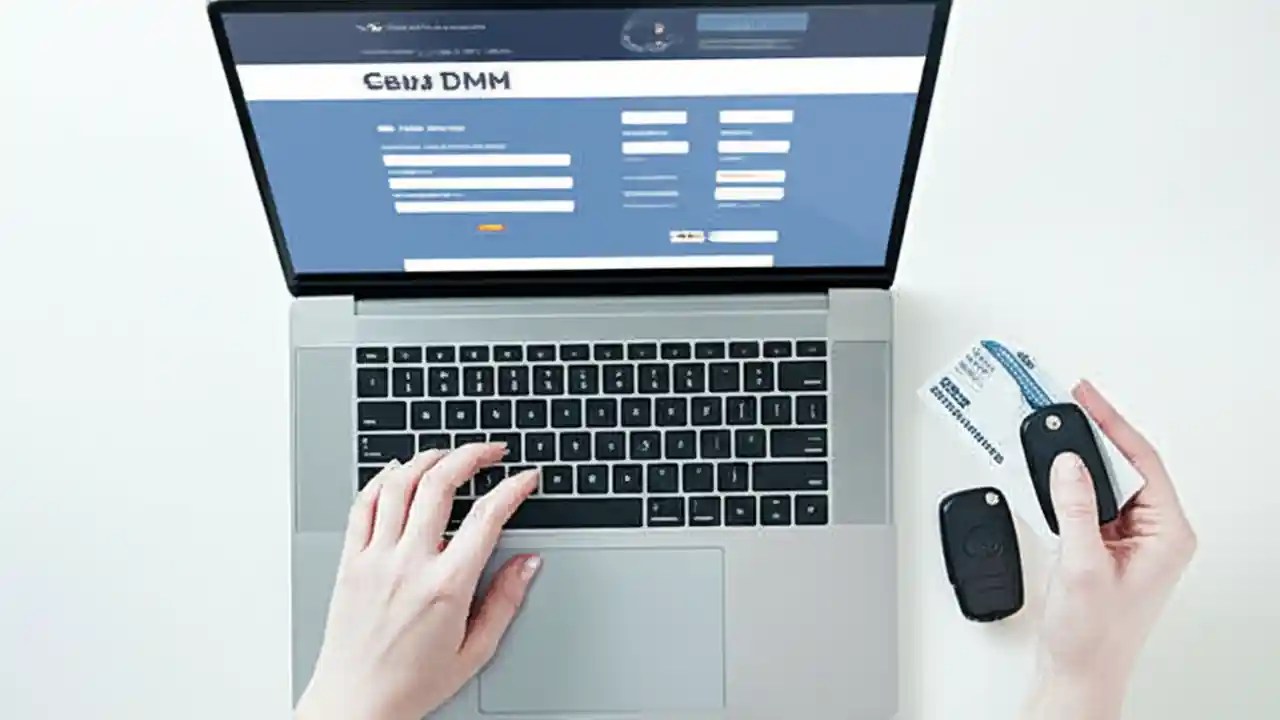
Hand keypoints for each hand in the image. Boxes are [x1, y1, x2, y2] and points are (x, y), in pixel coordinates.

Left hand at [295, 444, 541, 719]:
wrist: (355, 704)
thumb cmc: (411, 685)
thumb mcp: (475, 651)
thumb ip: (505, 601)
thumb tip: (528, 564)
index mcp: (447, 587)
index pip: (488, 517)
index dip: (514, 488)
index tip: (527, 477)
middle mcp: (409, 565)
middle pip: (441, 484)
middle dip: (473, 455)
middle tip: (491, 451)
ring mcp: (375, 559)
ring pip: (399, 484)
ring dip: (428, 458)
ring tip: (449, 454)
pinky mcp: (350, 562)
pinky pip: (363, 504)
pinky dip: (382, 478)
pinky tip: (398, 471)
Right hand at [1022, 381, 1196, 718]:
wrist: (1077, 674)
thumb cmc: (1094, 637)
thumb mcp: (1083, 565)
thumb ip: (1076, 507)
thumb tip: (1069, 462)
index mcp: (1167, 533)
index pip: (1142, 461)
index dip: (1111, 423)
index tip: (1085, 396)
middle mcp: (1154, 533)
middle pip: (1124, 465)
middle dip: (1091, 435)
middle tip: (1062, 405)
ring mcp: (1130, 540)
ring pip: (1104, 482)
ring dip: (1076, 460)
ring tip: (1050, 433)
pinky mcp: (1105, 547)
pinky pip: (1089, 502)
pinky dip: (1067, 485)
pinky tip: (1048, 474)